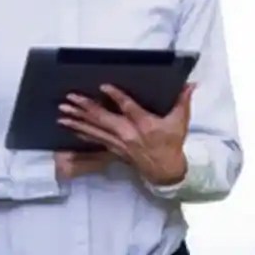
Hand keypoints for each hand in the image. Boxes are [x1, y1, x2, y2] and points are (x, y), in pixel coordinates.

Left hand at [58, 83, 194, 185]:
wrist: (165, 171)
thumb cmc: (172, 143)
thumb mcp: (180, 122)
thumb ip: (183, 101)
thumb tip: (191, 84)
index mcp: (145, 124)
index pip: (128, 108)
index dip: (116, 97)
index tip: (103, 86)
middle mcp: (129, 134)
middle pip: (104, 119)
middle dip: (85, 108)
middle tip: (70, 98)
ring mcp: (119, 143)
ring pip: (95, 129)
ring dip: (77, 120)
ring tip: (63, 111)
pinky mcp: (113, 149)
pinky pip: (94, 140)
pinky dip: (81, 132)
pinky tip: (69, 126)